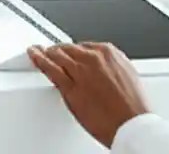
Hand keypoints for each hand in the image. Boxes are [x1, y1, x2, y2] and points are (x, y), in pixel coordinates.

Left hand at [28, 43, 150, 148]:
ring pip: (57, 56)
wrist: (132, 124)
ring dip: (46, 53)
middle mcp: (92, 59)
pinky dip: (40, 61)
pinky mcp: (70, 88)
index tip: (69, 52)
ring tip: (37, 51)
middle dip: (59, 50)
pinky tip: (34, 57)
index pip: (83, 46)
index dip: (74, 50)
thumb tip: (102, 69)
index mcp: (108, 53)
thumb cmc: (134, 106)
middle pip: (68, 49)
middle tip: (51, 51)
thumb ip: (111, 67)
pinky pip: (51, 70)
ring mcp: (80, 72)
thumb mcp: (127, 74)